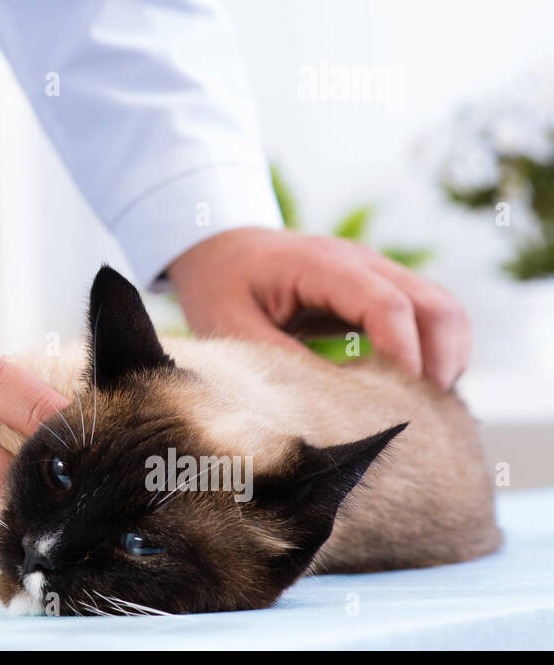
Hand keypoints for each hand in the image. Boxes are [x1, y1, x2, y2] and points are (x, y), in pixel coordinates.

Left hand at [165, 227, 469, 389]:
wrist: (218, 249)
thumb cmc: (219, 287)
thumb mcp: (229, 327)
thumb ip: (276, 361)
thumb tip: (326, 406)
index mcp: (319, 265)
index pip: (386, 303)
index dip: (403, 355)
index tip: (399, 404)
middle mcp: (360, 261)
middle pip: (434, 304)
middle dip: (440, 362)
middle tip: (420, 415)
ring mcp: (377, 271)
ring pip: (445, 310)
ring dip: (446, 359)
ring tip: (421, 407)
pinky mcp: (381, 288)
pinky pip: (430, 317)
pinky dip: (435, 353)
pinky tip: (411, 390)